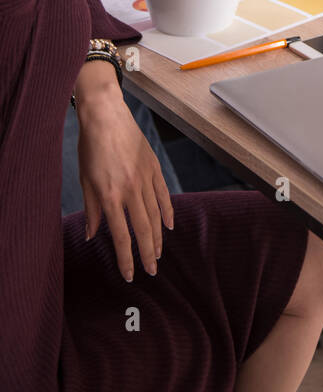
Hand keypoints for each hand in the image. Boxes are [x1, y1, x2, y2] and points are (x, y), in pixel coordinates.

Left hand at [75, 62, 172, 280]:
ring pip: (155, 215)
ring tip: (158, 254)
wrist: (106, 117)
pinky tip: (168, 226)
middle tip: (151, 271)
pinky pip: (163, 195)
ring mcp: (145, 178)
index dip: (126, 259)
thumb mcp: (85, 182)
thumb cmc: (91, 148)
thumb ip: (91, 211)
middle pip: (142, 230)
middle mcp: (131, 190)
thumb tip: (92, 235)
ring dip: (157, 238)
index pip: (121, 236)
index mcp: (110, 196)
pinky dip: (167, 212)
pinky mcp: (154, 167)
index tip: (130, 275)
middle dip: (147, 254)